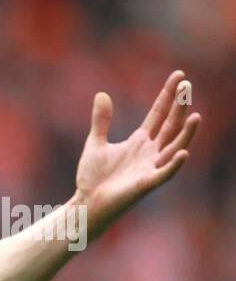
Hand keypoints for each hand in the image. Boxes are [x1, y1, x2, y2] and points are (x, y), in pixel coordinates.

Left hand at [75, 70, 200, 240]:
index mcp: (140, 141)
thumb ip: (101, 121)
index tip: (179, 76)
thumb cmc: (92, 177)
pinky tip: (183, 152)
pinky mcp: (146, 184)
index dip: (168, 95)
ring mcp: (150, 168)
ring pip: (173, 147)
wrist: (86, 203)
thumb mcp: (95, 143)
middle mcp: (150, 152)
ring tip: (195, 115)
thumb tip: (102, 94)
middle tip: (186, 85)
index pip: (159, 114)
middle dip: (179, 106)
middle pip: (170, 125)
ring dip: (185, 133)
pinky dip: (174, 164)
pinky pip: (164, 173)